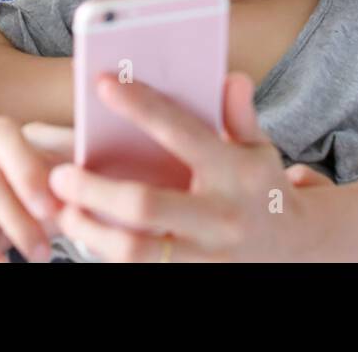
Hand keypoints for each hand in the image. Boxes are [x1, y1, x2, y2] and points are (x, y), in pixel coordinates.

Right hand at [0, 117, 73, 262]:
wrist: (3, 218)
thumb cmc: (49, 195)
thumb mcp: (69, 181)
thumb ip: (87, 171)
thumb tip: (115, 175)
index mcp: (25, 136)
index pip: (30, 127)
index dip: (51, 156)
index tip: (75, 190)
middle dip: (27, 172)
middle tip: (53, 211)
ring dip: (16, 221)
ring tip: (43, 254)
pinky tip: (1, 265)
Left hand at [47, 72, 331, 261]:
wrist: (297, 249)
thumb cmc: (262, 186)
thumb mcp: (259, 147)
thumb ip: (240, 114)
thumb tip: (231, 77)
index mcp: (236, 171)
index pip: (181, 132)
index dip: (140, 106)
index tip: (101, 85)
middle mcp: (222, 216)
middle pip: (145, 206)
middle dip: (95, 190)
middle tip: (60, 176)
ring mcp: (209, 256)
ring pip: (137, 251)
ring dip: (92, 232)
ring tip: (65, 211)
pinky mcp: (197, 280)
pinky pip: (144, 271)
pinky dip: (110, 255)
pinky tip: (89, 236)